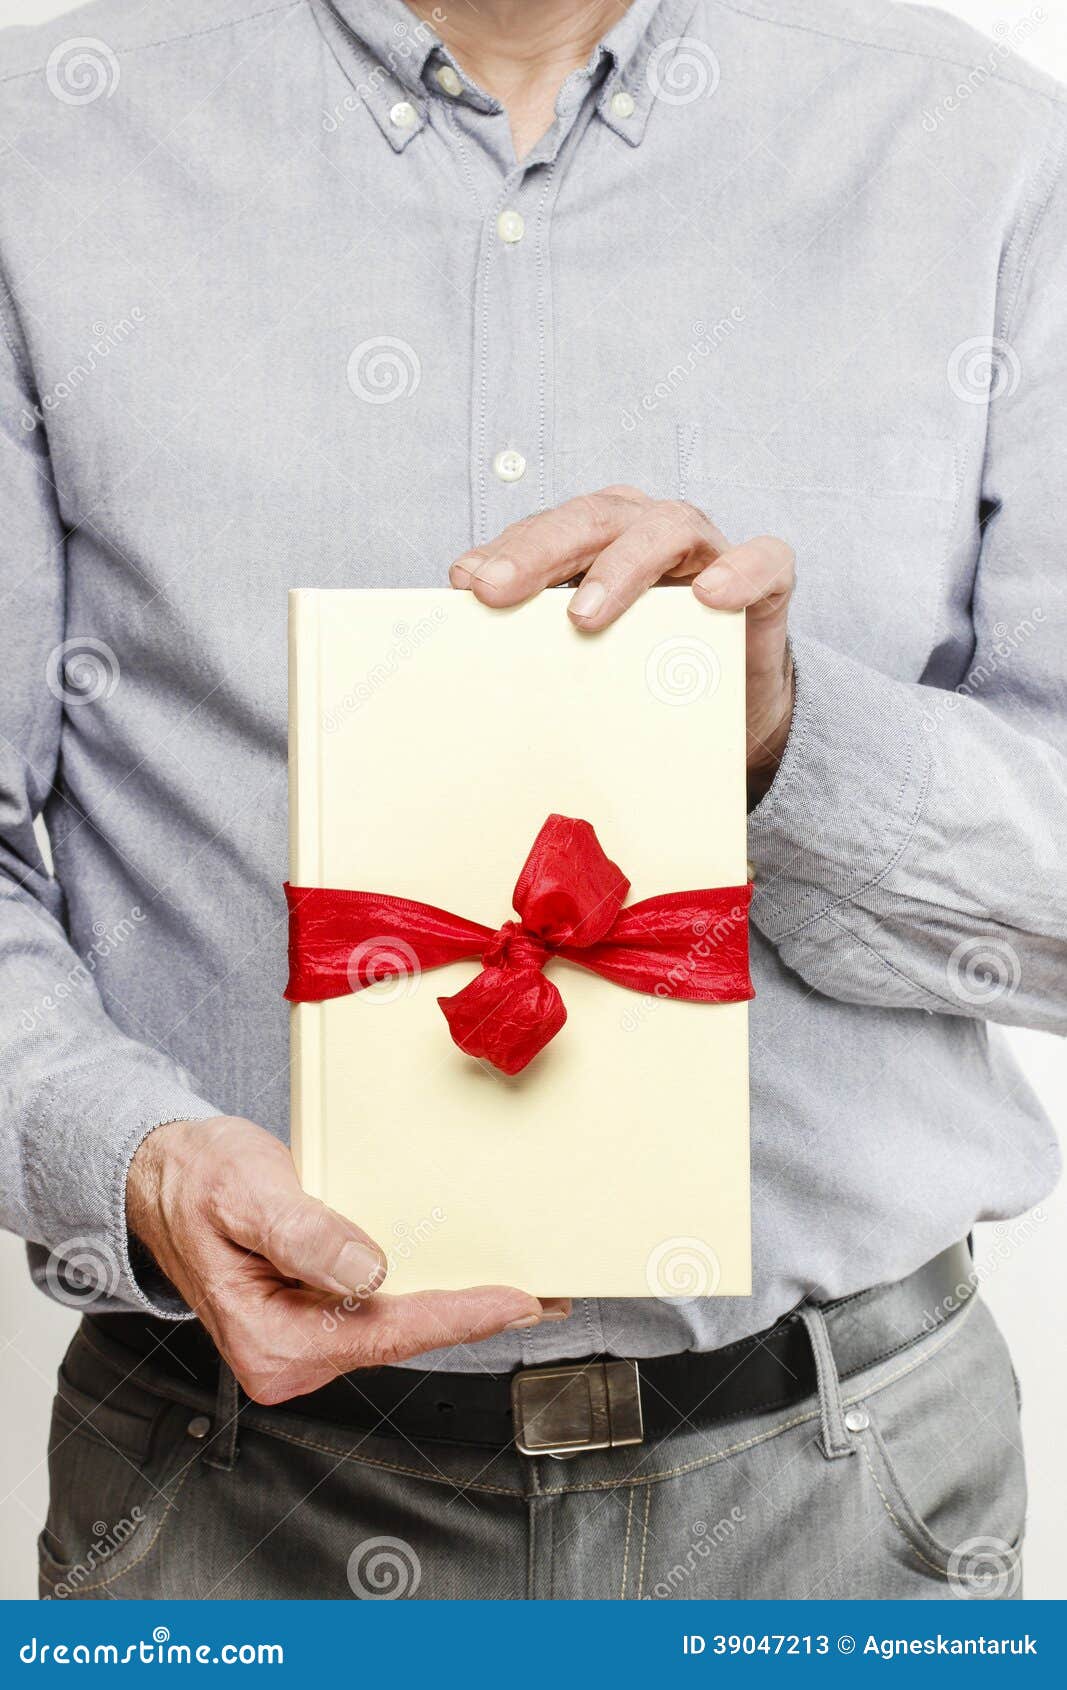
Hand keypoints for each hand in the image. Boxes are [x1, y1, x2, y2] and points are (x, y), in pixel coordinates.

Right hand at [126, 1117, 566, 1403]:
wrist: (161, 1176)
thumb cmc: (195, 1180)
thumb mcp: (247, 1194)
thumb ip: (305, 1235)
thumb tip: (368, 1272)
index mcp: (273, 1341)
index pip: (387, 1333)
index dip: (459, 1316)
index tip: (518, 1302)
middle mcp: (290, 1356)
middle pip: (401, 1338)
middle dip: (473, 1316)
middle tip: (548, 1296)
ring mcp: (303, 1341)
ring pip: (396, 1327)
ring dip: (455, 1305)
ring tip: (525, 1288)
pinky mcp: (315, 1318)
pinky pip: (381, 1311)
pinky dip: (426, 1293)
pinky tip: (464, 1277)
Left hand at [450, 488, 795, 801]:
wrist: (728, 709)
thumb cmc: (647, 669)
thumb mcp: (586, 652)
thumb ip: (537, 633)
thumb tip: (471, 629)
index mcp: (601, 538)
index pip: (549, 530)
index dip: (508, 549)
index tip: (467, 582)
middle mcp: (649, 530)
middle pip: (594, 520)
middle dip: (542, 551)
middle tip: (498, 591)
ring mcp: (709, 549)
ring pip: (667, 528)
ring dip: (622, 566)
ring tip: (584, 615)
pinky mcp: (766, 578)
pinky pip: (762, 560)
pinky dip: (738, 572)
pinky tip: (710, 597)